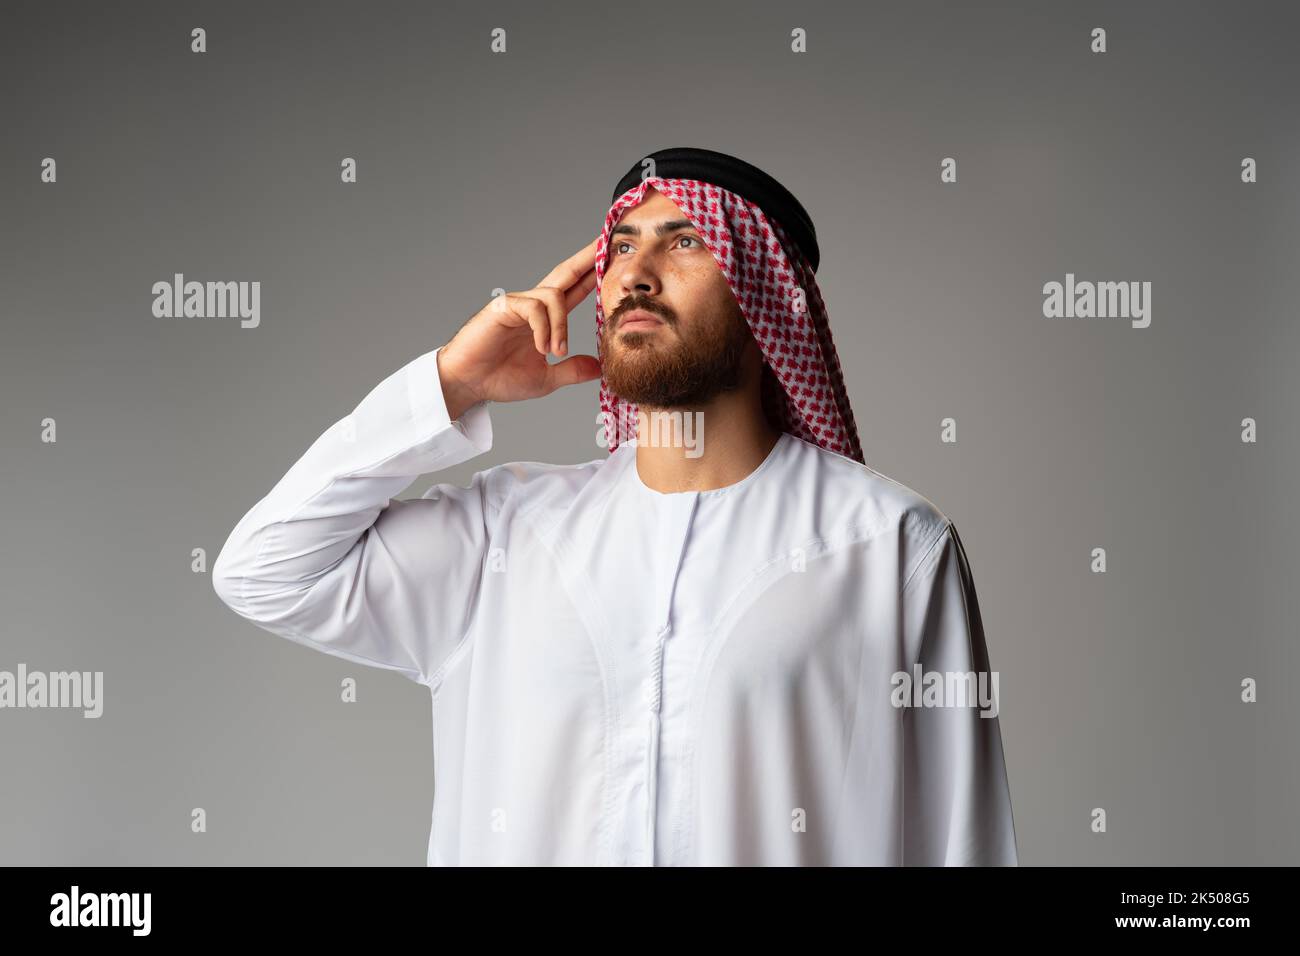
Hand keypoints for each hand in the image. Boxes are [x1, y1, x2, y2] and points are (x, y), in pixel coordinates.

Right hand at [436, 236, 603, 419]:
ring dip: (561, 326)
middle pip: (565, 273)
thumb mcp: (546, 379)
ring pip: (553, 297)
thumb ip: (571, 371)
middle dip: (587, 258)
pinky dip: (544, 329)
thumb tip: (599, 367)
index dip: (593, 275)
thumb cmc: (499, 378)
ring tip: (556, 352)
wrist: (468, 384)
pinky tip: (542, 349)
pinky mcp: (503, 307)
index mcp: (545, 318)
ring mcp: (517, 303)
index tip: (612, 259)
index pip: (575, 290)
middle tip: (605, 240)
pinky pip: (534, 309)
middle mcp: (533, 305)